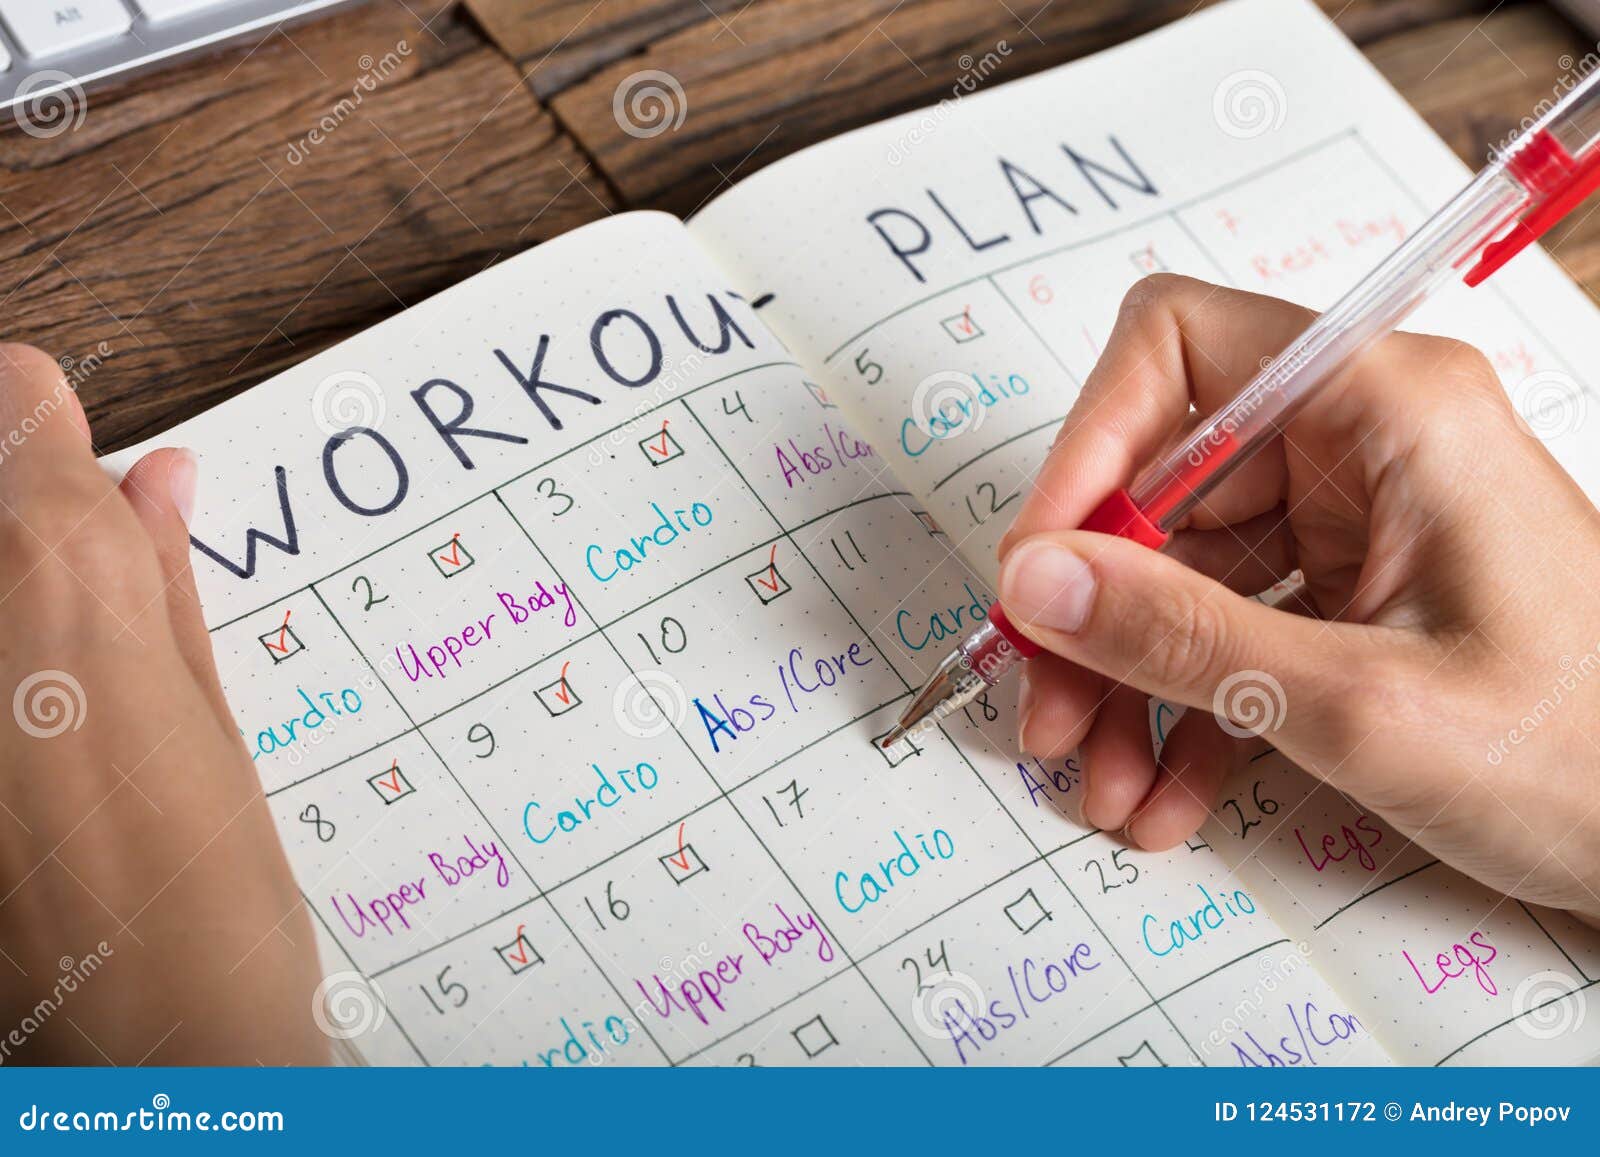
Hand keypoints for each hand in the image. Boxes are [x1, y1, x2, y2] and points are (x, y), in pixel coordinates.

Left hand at [0, 344, 325, 1063]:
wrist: (154, 1064)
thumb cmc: (222, 907)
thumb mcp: (219, 731)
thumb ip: (166, 591)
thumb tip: (156, 481)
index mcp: (76, 604)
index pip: (27, 440)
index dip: (39, 419)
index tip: (45, 397)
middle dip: (23, 498)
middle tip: (68, 526)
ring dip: (20, 590)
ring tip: (77, 672)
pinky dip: (13, 660)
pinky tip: (44, 703)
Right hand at [997, 275, 1599, 920]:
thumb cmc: (1593, 758)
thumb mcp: (1362, 704)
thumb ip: (1184, 637)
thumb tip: (1040, 584)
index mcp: (1387, 407)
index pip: (1175, 349)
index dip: (1086, 449)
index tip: (1042, 569)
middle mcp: (1362, 441)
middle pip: (1159, 479)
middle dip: (1093, 606)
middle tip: (1051, 710)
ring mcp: (1356, 518)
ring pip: (1180, 568)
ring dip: (1128, 679)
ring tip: (1106, 780)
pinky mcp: (1352, 591)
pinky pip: (1227, 625)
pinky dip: (1185, 706)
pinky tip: (1166, 789)